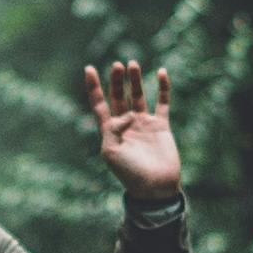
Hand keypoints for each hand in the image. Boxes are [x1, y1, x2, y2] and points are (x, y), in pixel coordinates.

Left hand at [84, 62, 182, 201]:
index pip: (99, 104)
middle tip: (117, 65)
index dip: (93, 87)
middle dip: (117, 81)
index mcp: (110, 131)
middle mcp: (126, 125)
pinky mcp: (161, 126)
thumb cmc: (130, 173)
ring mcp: (144, 124)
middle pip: (119, 96)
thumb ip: (113, 129)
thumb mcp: (111, 152)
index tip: (89, 68)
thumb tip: (128, 114)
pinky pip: (162, 103)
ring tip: (133, 64)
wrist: (155, 187)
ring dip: (135, 80)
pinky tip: (161, 72)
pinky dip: (163, 88)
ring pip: (138, 96)